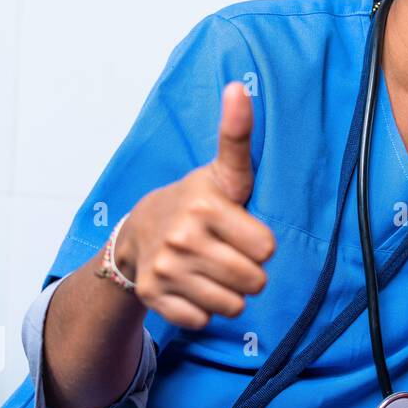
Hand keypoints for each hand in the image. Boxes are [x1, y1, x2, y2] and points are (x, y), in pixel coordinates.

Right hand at [118, 81, 276, 328]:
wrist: (140, 230)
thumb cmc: (198, 200)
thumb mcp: (224, 170)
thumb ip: (238, 135)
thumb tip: (239, 87)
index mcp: (206, 205)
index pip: (267, 248)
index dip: (261, 242)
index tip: (242, 228)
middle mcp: (182, 238)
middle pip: (254, 281)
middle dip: (249, 271)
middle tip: (229, 252)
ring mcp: (165, 269)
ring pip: (232, 307)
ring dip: (230, 294)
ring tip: (213, 269)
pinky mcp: (153, 296)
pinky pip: (203, 320)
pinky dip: (204, 310)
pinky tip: (193, 286)